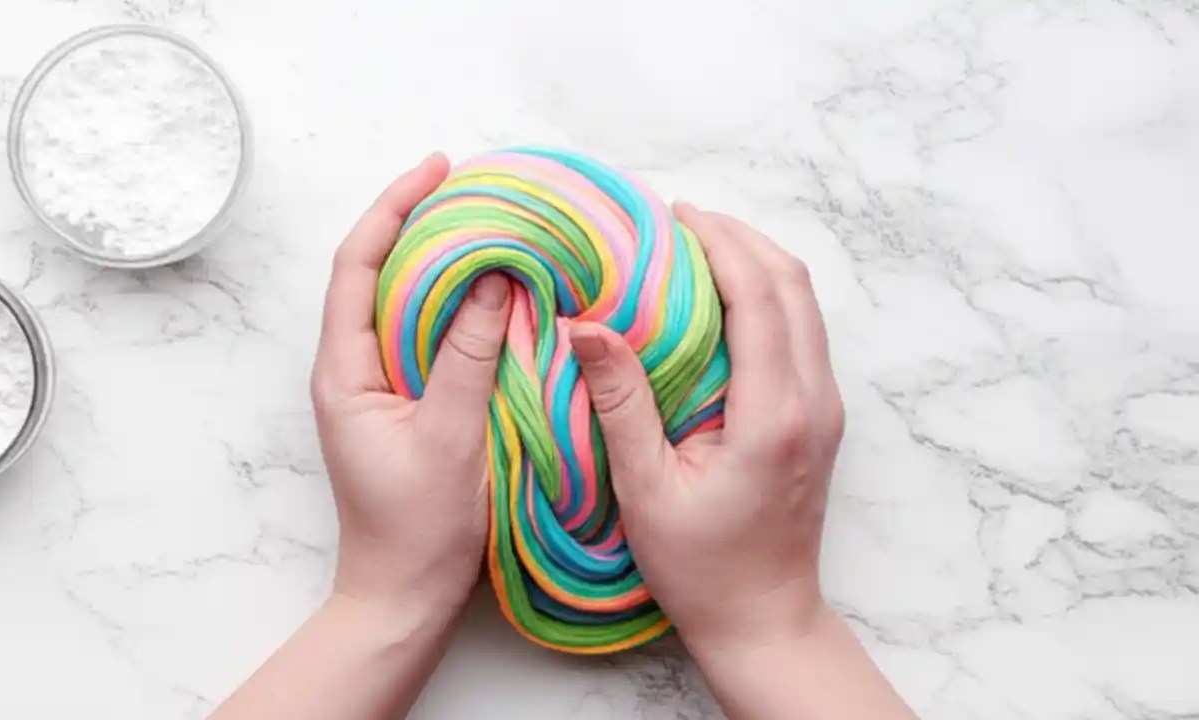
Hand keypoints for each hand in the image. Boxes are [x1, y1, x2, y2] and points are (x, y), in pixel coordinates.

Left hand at [311, 152, 509, 617]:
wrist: (404, 596)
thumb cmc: (418, 529)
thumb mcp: (451, 436)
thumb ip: (470, 356)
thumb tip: (494, 279)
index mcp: (344, 371)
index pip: (357, 266)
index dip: (393, 210)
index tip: (436, 168)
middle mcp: (352, 370)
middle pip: (376, 273)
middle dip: (417, 222)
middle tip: (470, 186)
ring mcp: (378, 387)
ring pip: (402, 303)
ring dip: (438, 260)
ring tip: (483, 222)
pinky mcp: (405, 404)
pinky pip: (426, 336)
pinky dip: (455, 304)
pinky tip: (491, 293)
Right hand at [570, 204, 911, 718]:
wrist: (764, 618)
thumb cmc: (701, 568)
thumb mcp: (645, 489)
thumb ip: (620, 402)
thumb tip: (586, 326)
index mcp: (773, 415)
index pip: (760, 297)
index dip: (720, 243)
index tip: (675, 215)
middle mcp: (814, 402)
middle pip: (793, 286)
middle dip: (740, 238)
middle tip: (681, 221)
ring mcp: (825, 409)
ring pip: (805, 305)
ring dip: (756, 264)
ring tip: (697, 247)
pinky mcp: (820, 418)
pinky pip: (802, 333)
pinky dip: (767, 298)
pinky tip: (721, 300)